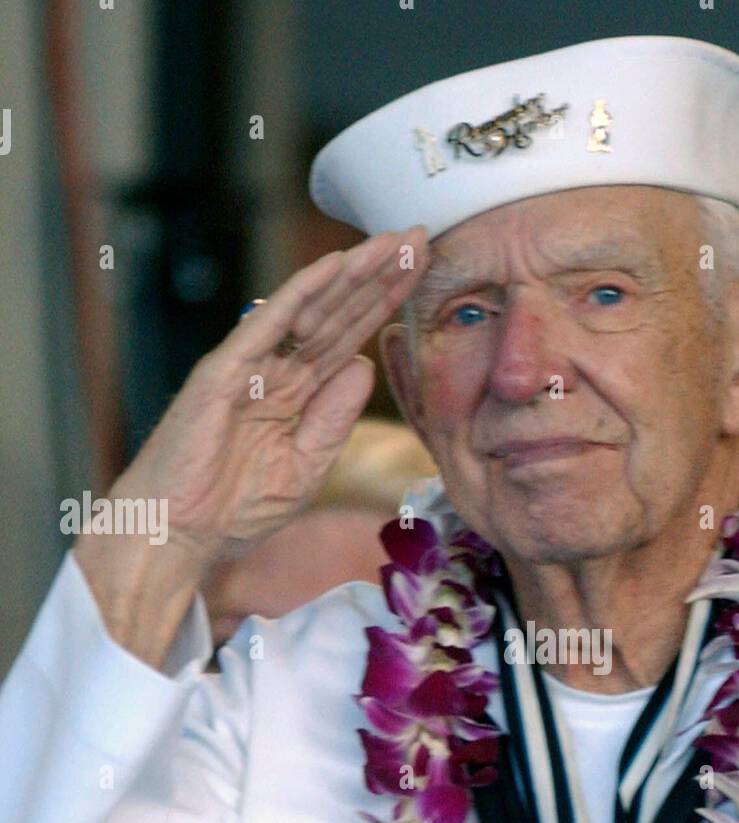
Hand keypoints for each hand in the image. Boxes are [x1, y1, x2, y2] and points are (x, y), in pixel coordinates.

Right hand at [114, 224, 430, 571]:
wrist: (178, 534)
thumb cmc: (233, 509)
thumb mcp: (306, 468)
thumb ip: (334, 419)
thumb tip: (364, 367)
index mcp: (297, 395)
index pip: (350, 340)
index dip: (385, 306)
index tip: (424, 275)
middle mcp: (277, 371)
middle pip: (338, 315)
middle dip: (380, 278)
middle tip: (422, 236)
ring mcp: (250, 365)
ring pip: (311, 309)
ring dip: (351, 274)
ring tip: (392, 242)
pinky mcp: (225, 369)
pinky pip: (269, 324)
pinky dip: (301, 293)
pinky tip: (335, 266)